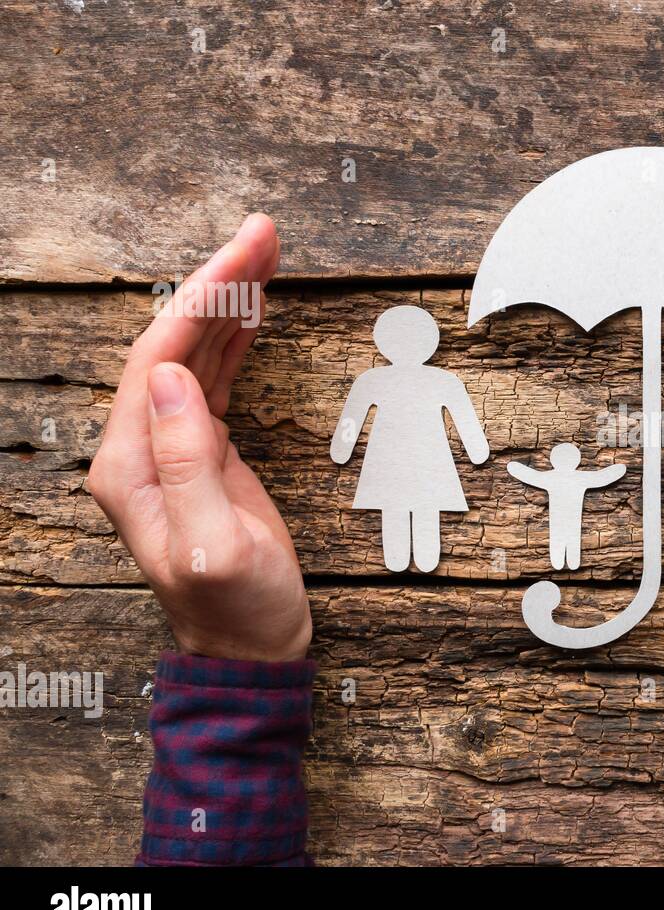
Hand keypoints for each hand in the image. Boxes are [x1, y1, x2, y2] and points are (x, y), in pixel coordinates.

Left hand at [87, 215, 310, 661]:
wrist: (250, 650)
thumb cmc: (236, 607)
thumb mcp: (215, 543)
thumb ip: (187, 461)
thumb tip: (173, 378)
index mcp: (130, 466)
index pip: (159, 358)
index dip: (203, 299)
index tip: (246, 255)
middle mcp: (139, 450)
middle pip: (173, 343)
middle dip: (218, 284)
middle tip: (264, 235)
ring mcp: (169, 450)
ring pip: (194, 355)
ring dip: (228, 303)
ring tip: (265, 255)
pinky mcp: (203, 456)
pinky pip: (214, 381)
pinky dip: (234, 340)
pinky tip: (253, 312)